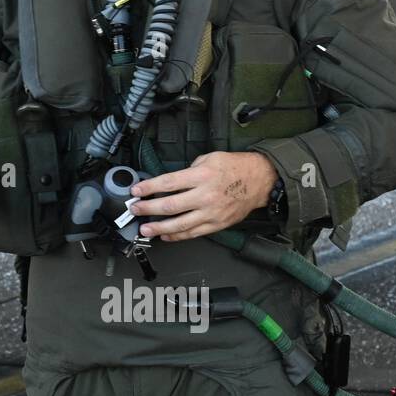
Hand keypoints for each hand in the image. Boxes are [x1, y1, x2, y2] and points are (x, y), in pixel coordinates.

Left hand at [127, 151, 277, 242]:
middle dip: (148, 209)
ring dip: (159, 228)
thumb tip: (171, 181)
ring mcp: (211, 212)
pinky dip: (177, 236)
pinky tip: (165, 236)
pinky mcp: (217, 224)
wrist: (261, 180)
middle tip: (135, 210)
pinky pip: (194, 233)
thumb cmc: (235, 167)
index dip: (148, 188)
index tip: (136, 191)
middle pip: (170, 206)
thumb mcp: (209, 158)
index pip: (168, 183)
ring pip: (180, 224)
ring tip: (145, 229)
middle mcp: (205, 195)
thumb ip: (189, 170)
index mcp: (201, 176)